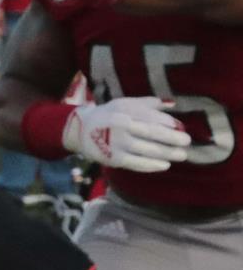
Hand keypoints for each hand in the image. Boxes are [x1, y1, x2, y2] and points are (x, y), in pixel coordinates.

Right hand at [64, 97, 191, 173]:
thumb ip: (147, 104)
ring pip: (147, 150)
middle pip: (151, 133)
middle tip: (186, 141)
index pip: (149, 117)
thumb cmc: (109, 115)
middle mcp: (120, 127)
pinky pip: (137, 164)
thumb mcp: (124, 104)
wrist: (81, 130)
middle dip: (172, 138)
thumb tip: (172, 104)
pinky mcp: (114, 159)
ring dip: (167, 154)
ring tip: (181, 155)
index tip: (179, 126)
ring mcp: (117, 144)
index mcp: (123, 111)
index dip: (167, 123)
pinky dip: (152, 165)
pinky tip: (165, 165)